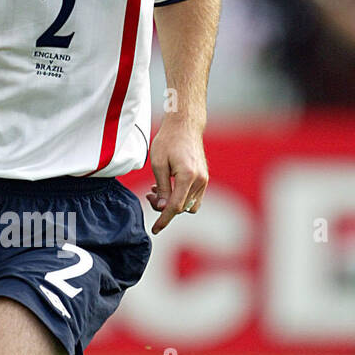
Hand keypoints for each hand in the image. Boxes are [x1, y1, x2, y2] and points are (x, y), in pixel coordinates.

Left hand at [146, 117, 207, 233]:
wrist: (185, 125)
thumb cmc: (169, 141)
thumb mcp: (158, 164)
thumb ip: (161, 188)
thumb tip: (162, 208)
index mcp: (188, 177)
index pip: (175, 206)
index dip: (163, 220)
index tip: (155, 229)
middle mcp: (200, 181)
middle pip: (181, 208)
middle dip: (164, 207)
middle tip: (149, 194)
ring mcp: (204, 180)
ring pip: (188, 205)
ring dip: (173, 203)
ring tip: (157, 190)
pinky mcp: (204, 178)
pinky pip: (193, 197)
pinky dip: (180, 197)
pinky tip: (168, 187)